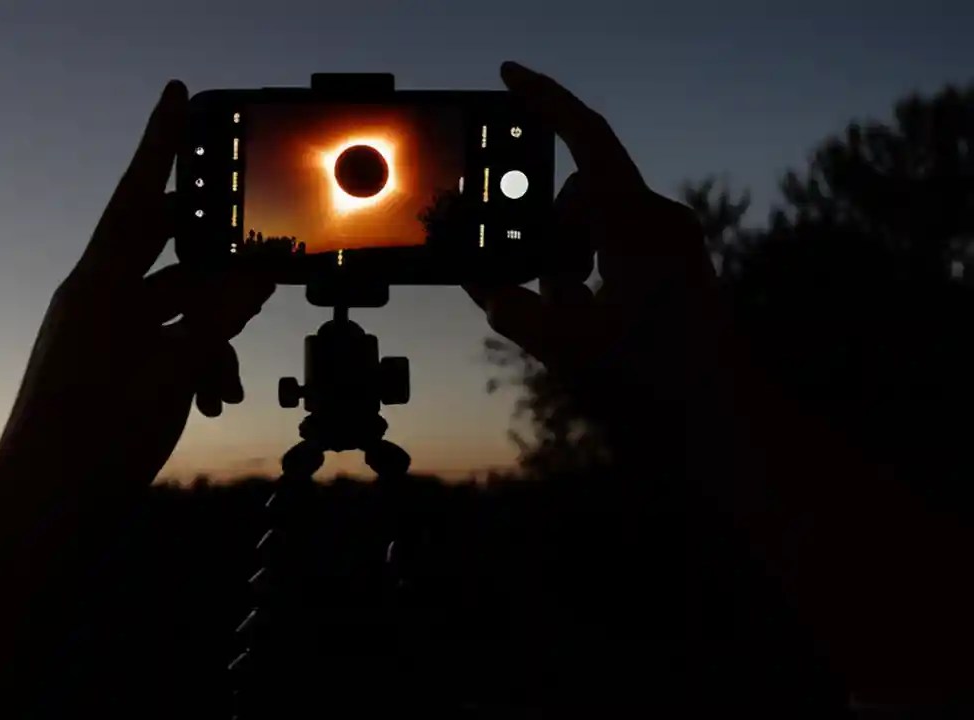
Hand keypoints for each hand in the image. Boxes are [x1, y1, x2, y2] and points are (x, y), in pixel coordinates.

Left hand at [0, 81, 273, 486]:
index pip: (139, 195)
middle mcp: (96, 299)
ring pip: (172, 308)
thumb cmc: (97, 437)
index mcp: (99, 284)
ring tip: (229, 384)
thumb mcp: (174, 368)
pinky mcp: (108, 369)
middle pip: (165, 250)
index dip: (161, 142)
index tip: (177, 94)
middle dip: (215, 262)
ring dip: (212, 337)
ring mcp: (100, 335)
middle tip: (253, 254)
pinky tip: (214, 401)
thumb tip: (260, 270)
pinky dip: (194, 363)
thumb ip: (221, 313)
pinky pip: (161, 344)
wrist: (46, 510)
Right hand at [467, 62, 724, 438]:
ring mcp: (673, 242)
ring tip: (564, 311)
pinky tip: (583, 313)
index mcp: (636, 223)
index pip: (586, 138)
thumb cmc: (652, 381)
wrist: (723, 420)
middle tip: (526, 276)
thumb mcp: (564, 347)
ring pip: (595, 224)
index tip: (509, 76)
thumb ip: (514, 310)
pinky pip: (616, 245)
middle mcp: (661, 220)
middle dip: (543, 230)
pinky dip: (589, 269)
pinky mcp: (677, 264)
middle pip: (579, 195)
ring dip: (566, 257)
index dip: (545, 100)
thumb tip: (487, 288)